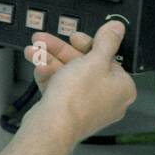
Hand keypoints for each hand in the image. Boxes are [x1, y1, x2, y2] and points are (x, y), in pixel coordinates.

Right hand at [21, 21, 136, 143]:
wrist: (52, 126)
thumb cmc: (77, 99)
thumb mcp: (95, 60)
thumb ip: (107, 41)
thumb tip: (117, 28)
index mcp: (121, 87)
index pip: (107, 58)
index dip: (88, 44)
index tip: (74, 37)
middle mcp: (106, 99)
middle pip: (84, 65)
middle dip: (60, 51)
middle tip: (45, 40)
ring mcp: (86, 106)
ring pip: (68, 75)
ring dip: (49, 60)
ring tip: (33, 51)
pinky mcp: (68, 111)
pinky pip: (59, 89)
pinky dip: (48, 77)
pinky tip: (38, 69)